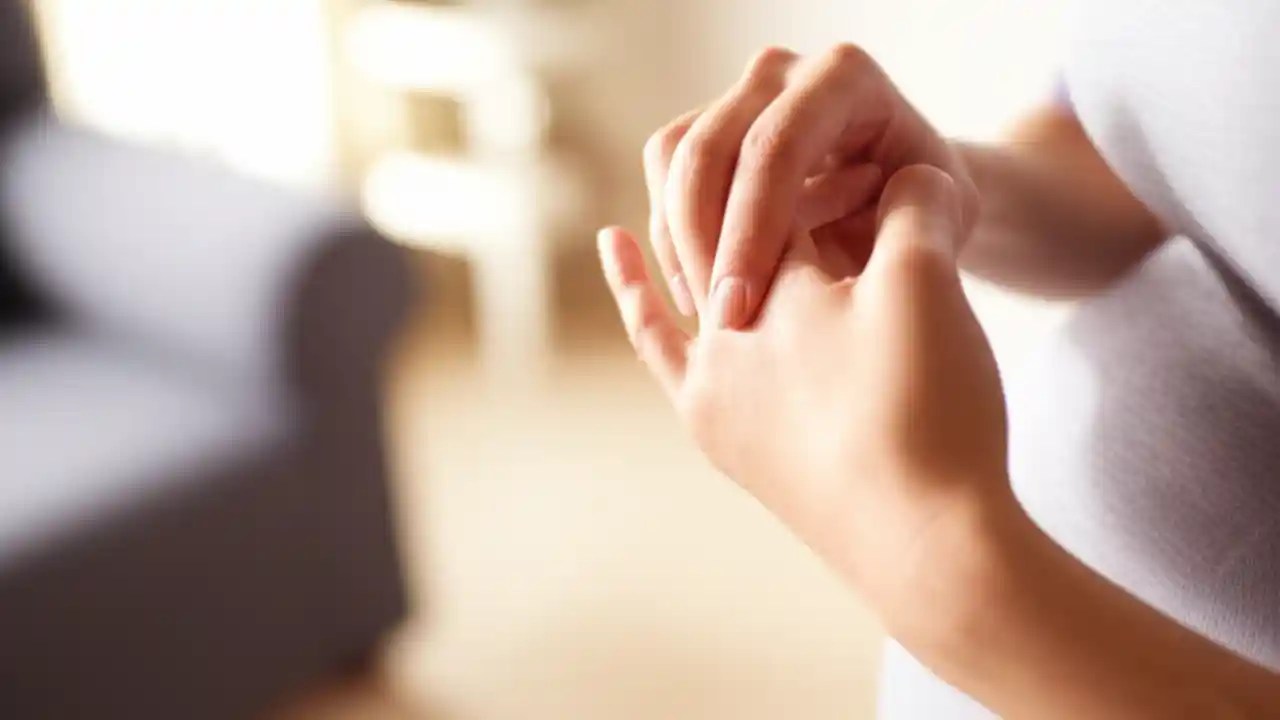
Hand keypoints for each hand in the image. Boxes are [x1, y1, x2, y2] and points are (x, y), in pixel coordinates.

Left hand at [600, 166, 1007, 610]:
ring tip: (614, 235)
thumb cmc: (926, 409)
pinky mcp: (726, 442)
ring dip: (667, 258)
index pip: (773, 196)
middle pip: (721, 243)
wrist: (925, 542)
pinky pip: (665, 365)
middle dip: (742, 203)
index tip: (838, 150)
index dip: (812, 167)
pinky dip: (643, 323)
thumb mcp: (929, 284)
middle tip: (752, 164)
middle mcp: (722, 335)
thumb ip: (913, 209)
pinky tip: (638, 310)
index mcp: (770, 283)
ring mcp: (714, 396)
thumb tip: (908, 175)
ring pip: (679, 302)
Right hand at [644, 45, 975, 326]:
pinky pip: (664, 178)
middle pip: (709, 150)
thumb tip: (807, 249)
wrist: (910, 197)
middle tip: (717, 325)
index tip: (741, 311)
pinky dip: (672, 241)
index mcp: (845, 78)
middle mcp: (782, 73)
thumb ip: (872, 229)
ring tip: (709, 316)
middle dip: (704, 245)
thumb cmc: (929, 211)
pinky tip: (699, 296)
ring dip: (680, 244)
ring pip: (673, 161)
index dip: (750, 233)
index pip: (775, 150)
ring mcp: (737, 95)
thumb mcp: (930, 223)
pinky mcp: (705, 128)